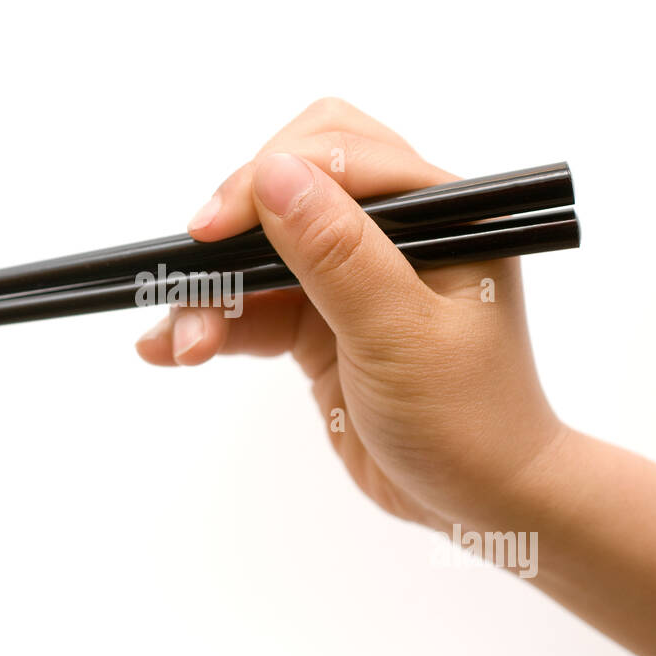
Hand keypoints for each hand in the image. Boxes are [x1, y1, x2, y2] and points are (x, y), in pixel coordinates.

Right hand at [134, 98, 565, 532]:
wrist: (482, 503)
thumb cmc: (469, 421)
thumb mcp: (402, 336)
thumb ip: (338, 255)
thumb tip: (274, 175)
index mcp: (437, 211)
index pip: (337, 152)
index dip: (265, 180)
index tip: (210, 230)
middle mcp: (394, 230)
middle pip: (290, 182)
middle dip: (234, 227)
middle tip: (193, 273)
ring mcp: (353, 276)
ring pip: (262, 249)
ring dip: (214, 288)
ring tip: (185, 344)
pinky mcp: (321, 323)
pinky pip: (254, 305)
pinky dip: (214, 322)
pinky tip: (173, 347)